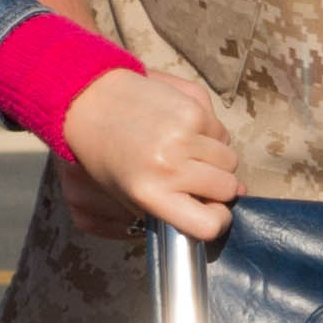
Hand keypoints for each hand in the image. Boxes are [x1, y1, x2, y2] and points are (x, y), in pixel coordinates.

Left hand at [57, 66, 235, 241]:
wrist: (92, 99)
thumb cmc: (107, 153)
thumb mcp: (128, 194)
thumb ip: (173, 208)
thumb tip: (223, 208)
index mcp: (150, 193)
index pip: (209, 224)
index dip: (216, 221)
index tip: (211, 212)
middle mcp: (170, 165)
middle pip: (228, 188)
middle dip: (218, 187)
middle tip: (195, 177)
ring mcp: (184, 135)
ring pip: (230, 159)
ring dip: (216, 160)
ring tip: (187, 151)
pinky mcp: (193, 108)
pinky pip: (222, 131)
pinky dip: (210, 134)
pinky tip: (184, 129)